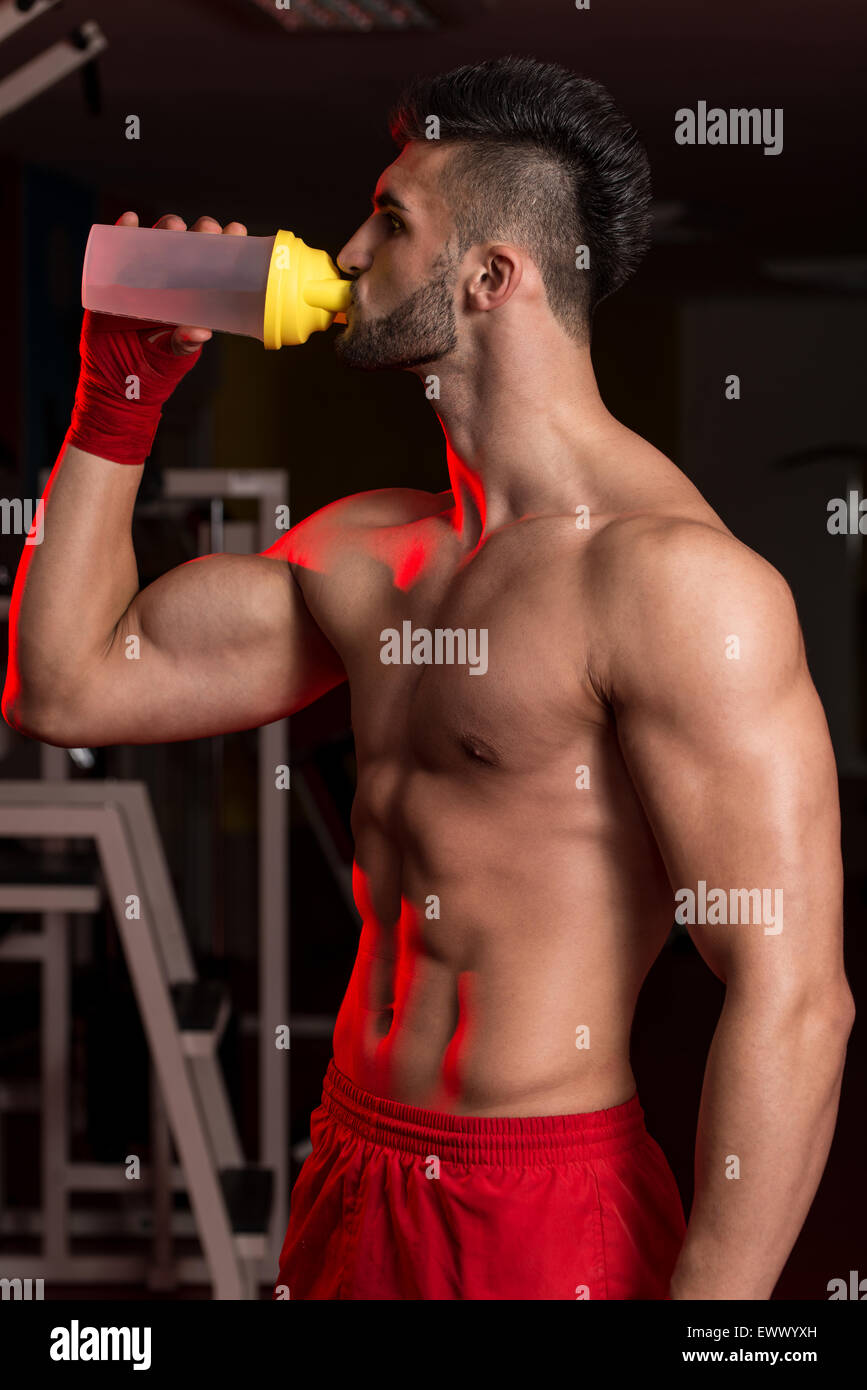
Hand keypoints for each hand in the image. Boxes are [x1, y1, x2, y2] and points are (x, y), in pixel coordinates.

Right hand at [66, 210, 247, 465]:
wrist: (116, 378)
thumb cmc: (154, 367)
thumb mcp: (172, 355)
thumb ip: (184, 342)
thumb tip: (201, 332)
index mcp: (195, 296)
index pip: (216, 265)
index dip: (228, 245)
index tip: (237, 230)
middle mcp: (173, 280)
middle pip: (190, 244)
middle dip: (201, 231)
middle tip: (207, 230)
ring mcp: (144, 275)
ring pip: (158, 240)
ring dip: (168, 226)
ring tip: (173, 226)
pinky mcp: (115, 276)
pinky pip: (119, 248)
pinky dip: (123, 230)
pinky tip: (130, 220)